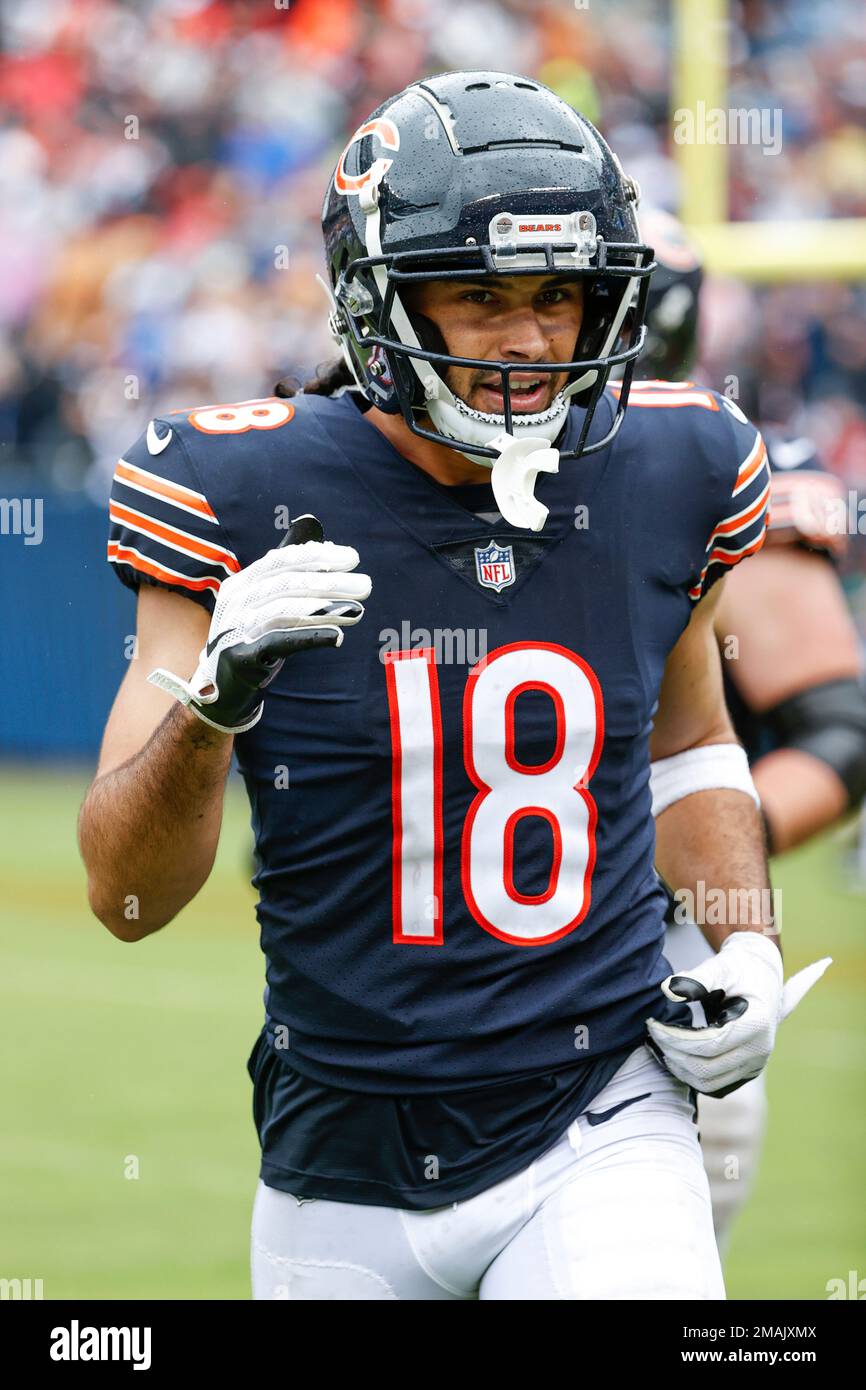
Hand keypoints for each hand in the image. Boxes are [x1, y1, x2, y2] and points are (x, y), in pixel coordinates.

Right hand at [148, 515, 370, 731]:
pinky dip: (309, 636)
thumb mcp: (267, 599)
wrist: (222, 687)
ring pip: (284, 610)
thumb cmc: (252, 637)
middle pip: (286, 584)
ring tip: (358, 609)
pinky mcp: (241, 657)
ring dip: (325, 608)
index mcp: (243, 583)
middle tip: (366, 586)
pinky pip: (278, 642)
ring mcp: (235, 629)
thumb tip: (311, 525)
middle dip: (330, 582)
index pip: (281, 560)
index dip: (317, 556)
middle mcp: (235, 601)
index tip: (352, 558)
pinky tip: (337, 635)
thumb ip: (288, 564)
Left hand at [646, 931, 830, 1096]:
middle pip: (706, 1067)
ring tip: (661, 1046)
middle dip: (673, 1052)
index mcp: (757, 1023)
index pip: (708, 1044)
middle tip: (652, 1033)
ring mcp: (755, 1065)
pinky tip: (675, 1056)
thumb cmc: (738, 968)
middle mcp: (760, 1050)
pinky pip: (715, 1085)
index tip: (653, 1025)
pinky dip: (691, 1075)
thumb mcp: (720, 966)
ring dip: (680, 1068)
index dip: (676, 1038)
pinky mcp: (747, 1072)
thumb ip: (696, 978)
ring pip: (709, 1083)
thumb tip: (667, 989)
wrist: (761, 975)